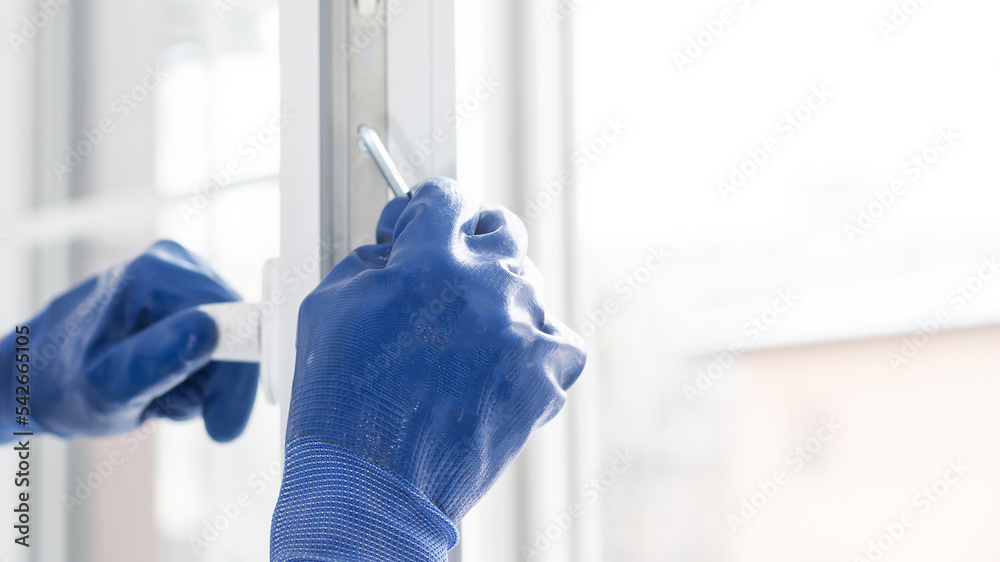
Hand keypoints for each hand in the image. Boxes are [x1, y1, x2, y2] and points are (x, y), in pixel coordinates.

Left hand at [1, 241, 257, 441]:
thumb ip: (156, 361)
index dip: (236, 377)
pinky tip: (166, 381)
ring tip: (160, 393)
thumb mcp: (103, 386)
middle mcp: (177, 265)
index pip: (231, 322)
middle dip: (212, 383)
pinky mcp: (190, 299)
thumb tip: (209, 330)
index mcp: (156, 274)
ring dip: (202, 383)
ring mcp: (185, 280)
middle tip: (168, 405)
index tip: (222, 426)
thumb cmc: (61, 385)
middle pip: (238, 333)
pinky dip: (197, 375)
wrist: (38, 378)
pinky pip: (221, 345)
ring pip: (232, 344)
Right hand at [271, 178, 585, 559]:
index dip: (423, 208)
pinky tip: (502, 363)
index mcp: (430, 260)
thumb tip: (396, 252)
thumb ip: (369, 262)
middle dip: (470, 241)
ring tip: (463, 336)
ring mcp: (522, 330)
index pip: (447, 196)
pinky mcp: (543, 376)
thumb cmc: (341, 401)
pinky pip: (557, 339)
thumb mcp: (326, 307)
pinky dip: (533, 347)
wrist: (372, 487)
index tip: (412, 228)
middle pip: (500, 229)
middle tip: (447, 270)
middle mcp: (486, 285)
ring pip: (527, 284)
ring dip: (497, 298)